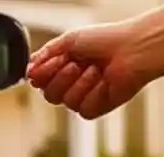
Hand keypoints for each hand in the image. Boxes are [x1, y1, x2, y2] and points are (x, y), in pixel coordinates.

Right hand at [27, 21, 152, 118]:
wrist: (134, 49)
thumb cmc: (107, 40)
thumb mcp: (69, 40)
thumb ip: (45, 55)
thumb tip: (28, 71)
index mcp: (63, 67)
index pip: (39, 81)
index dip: (43, 73)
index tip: (56, 59)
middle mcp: (72, 84)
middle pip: (49, 95)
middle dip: (61, 78)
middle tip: (76, 64)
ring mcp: (84, 98)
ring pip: (66, 102)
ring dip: (80, 84)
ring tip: (96, 70)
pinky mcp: (97, 108)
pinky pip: (83, 108)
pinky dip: (94, 93)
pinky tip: (106, 82)